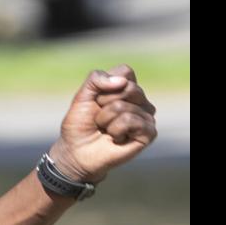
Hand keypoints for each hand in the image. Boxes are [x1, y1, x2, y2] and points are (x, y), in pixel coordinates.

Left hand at [50, 65, 158, 183]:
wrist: (77, 152)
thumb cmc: (80, 124)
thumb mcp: (82, 95)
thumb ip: (96, 79)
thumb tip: (122, 81)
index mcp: (126, 87)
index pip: (126, 72)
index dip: (106, 86)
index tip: (96, 100)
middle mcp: (140, 100)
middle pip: (128, 87)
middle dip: (105, 103)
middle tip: (100, 117)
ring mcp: (146, 116)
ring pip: (125, 107)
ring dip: (106, 119)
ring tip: (105, 129)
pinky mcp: (149, 133)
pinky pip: (131, 121)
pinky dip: (115, 130)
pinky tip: (116, 138)